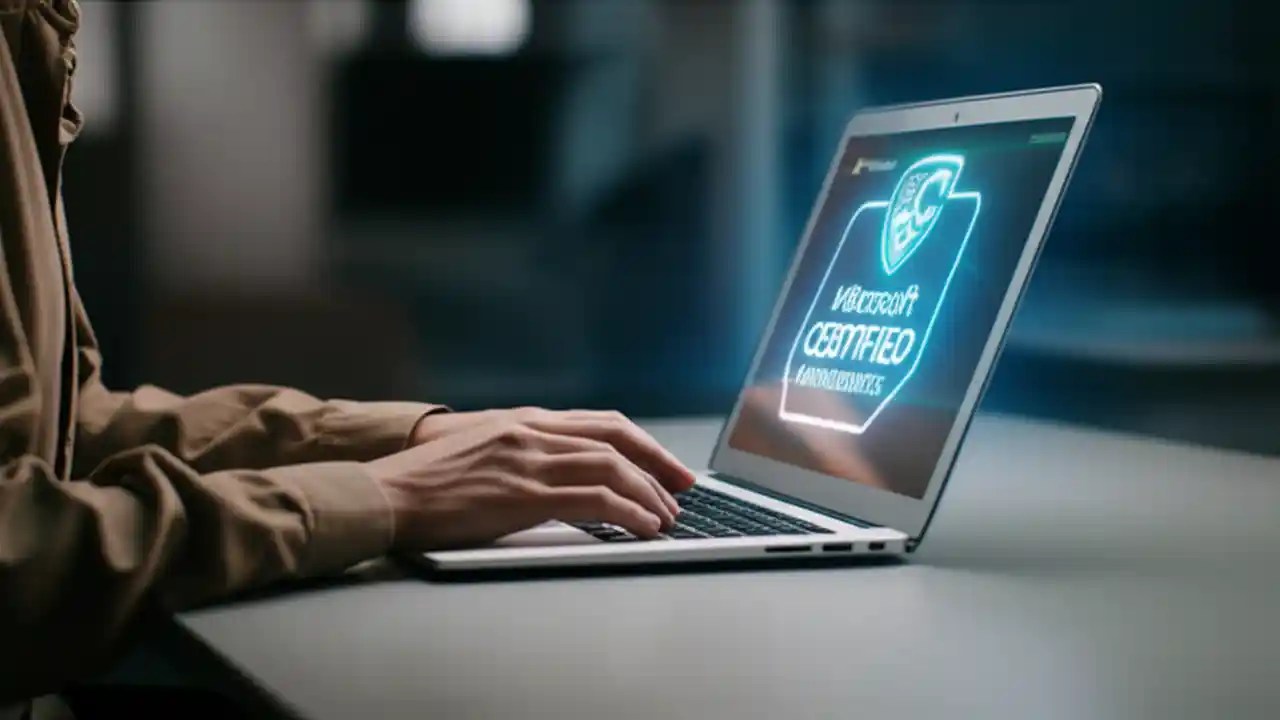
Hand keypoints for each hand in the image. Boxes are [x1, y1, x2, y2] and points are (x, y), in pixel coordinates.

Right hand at [370, 408, 696, 549]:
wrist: (386, 494)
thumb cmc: (425, 482)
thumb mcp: (481, 452)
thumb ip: (521, 454)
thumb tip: (558, 475)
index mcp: (524, 422)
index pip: (601, 423)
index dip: (642, 443)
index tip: (665, 464)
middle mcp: (533, 433)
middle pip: (616, 439)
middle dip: (658, 464)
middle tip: (683, 490)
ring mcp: (530, 461)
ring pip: (612, 468)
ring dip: (648, 494)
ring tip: (665, 518)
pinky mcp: (524, 494)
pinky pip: (595, 499)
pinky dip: (629, 512)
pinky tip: (642, 527)